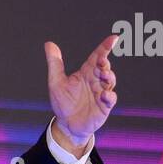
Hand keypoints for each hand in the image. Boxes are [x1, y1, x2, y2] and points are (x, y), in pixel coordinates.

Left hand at [44, 34, 117, 153]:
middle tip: (101, 60)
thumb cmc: (63, 102)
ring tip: (104, 74)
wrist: (67, 124)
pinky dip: (109, 96)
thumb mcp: (56, 82)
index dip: (105, 47)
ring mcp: (101, 92)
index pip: (97, 57)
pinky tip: (104, 95)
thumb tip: (49, 44)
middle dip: (105, 63)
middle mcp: (95, 81)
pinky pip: (110, 99)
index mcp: (85, 73)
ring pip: (110, 81)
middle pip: (104, 67)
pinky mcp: (105, 106)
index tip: (113, 38)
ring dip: (108, 76)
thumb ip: (55, 63)